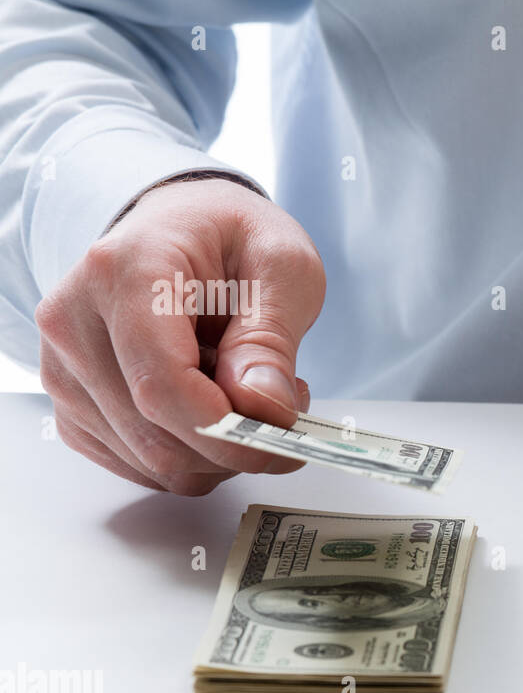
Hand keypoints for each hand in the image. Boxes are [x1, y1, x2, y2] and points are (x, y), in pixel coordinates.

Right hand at [36, 177, 325, 492]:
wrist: (186, 226)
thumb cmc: (231, 238)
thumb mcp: (281, 266)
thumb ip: (271, 338)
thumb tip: (263, 407)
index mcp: (121, 273)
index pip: (163, 385)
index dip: (227, 431)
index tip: (283, 438)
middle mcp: (74, 322)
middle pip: (155, 435)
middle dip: (236, 444)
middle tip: (287, 405)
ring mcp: (65, 369)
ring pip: (151, 462)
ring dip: (219, 451)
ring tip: (253, 394)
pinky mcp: (75, 406)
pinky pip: (140, 466)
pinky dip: (193, 457)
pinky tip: (216, 409)